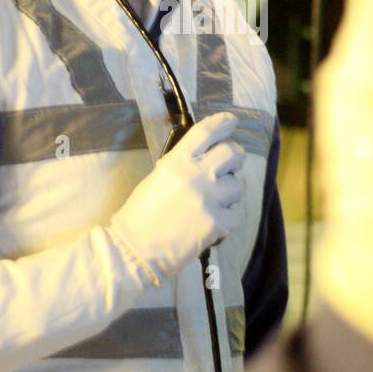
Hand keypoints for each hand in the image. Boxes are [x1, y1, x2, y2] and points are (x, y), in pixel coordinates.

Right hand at [108, 112, 245, 283]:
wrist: (135, 250)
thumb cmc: (139, 214)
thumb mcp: (157, 178)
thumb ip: (181, 166)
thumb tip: (203, 158)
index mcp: (177, 162)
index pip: (206, 132)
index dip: (222, 123)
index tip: (231, 121)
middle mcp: (197, 176)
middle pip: (232, 153)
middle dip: (235, 156)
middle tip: (231, 164)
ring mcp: (209, 199)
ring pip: (237, 185)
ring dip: (229, 192)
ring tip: (215, 202)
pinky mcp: (217, 223)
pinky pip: (236, 214)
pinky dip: (228, 218)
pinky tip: (215, 222)